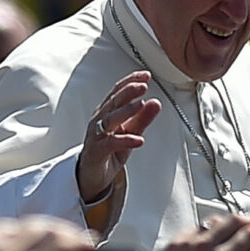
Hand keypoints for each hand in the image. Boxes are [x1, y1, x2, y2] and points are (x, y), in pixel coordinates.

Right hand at [76, 71, 158, 206]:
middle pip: (113, 102)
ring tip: (141, 105)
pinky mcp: (97, 152)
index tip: (146, 75)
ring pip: (110, 120)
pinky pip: (110, 144)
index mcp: (107, 112)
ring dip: (126, 111)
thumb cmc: (110, 151)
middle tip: (143, 85)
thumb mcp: (131, 133)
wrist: (92, 175)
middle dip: (128, 92)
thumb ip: (142, 118)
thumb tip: (156, 102)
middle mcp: (99, 120)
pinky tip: (140, 140)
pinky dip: (125, 140)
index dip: (130, 82)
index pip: (117, 92)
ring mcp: (96, 135)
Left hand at [154, 215, 249, 250]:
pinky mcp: (175, 242)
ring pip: (214, 220)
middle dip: (249, 220)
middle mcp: (205, 245)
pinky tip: (207, 237)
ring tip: (233, 229)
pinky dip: (206, 229)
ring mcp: (189, 241)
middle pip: (234, 220)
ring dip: (227, 222)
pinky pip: (195, 227)